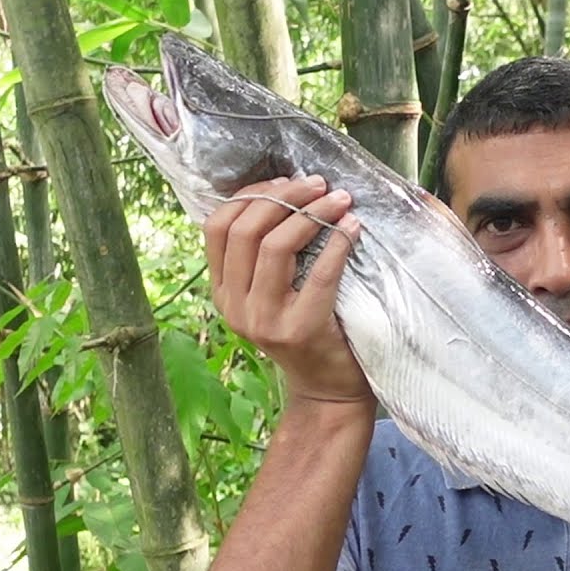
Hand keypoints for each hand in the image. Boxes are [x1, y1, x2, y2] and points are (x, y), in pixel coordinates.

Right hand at [203, 176, 374, 407]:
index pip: (217, 227)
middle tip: (317, 183)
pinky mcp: (300, 329)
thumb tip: (281, 192)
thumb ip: (264, 257)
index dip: (250, 195)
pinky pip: (318, 272)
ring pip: (276, 246)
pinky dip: (337, 242)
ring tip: (339, 200)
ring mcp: (264, 320)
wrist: (327, 389)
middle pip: (245, 230)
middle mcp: (235, 306)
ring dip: (311, 213)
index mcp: (223, 292)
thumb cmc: (307, 330)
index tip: (283, 182)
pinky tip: (353, 228)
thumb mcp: (271, 295)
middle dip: (284, 197)